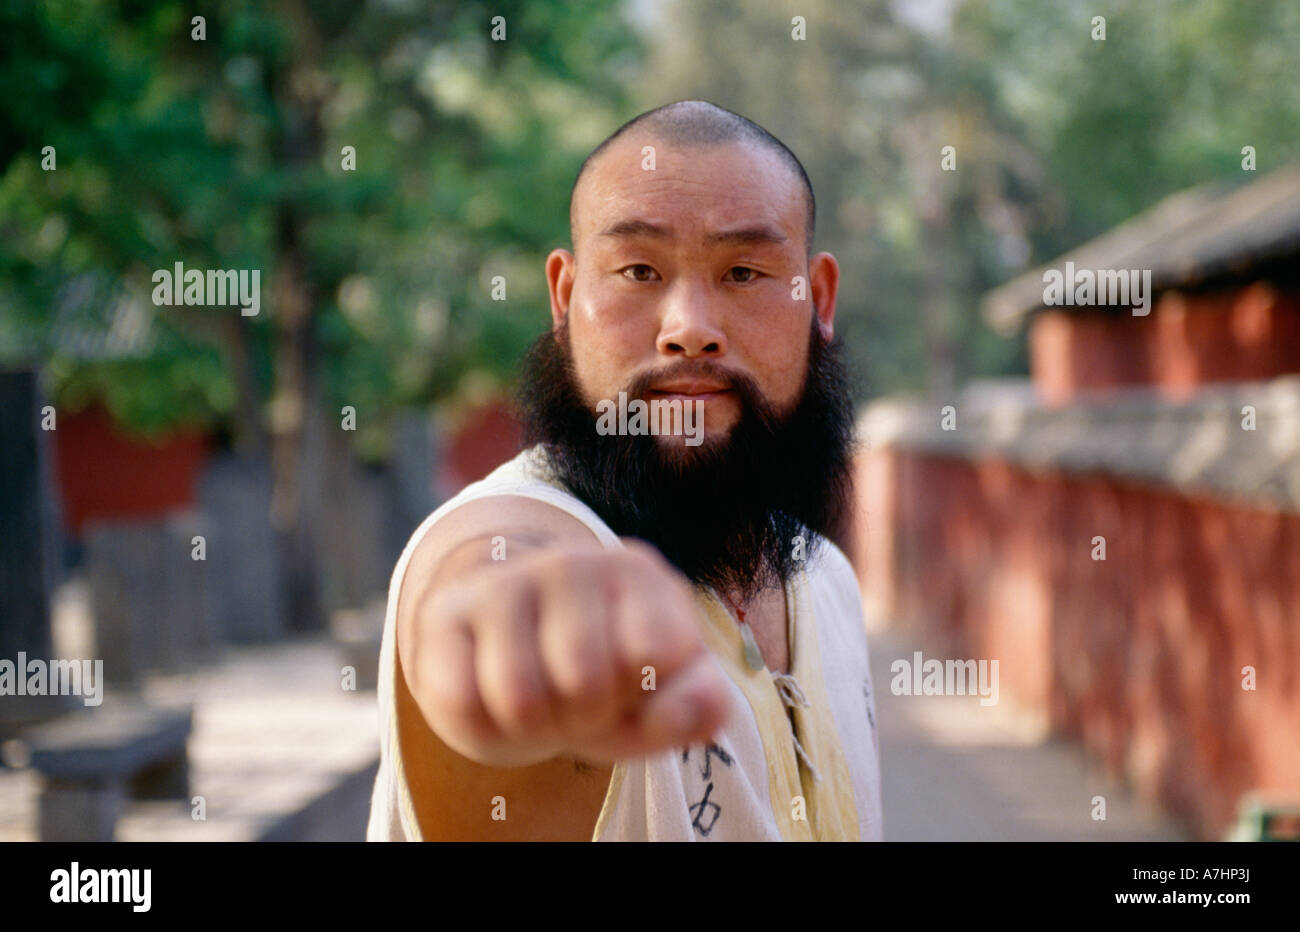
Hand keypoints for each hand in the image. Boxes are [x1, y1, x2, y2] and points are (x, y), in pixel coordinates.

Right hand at [406, 538, 730, 767]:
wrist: (512, 652)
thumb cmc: (603, 677)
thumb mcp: (658, 697)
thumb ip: (695, 705)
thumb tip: (707, 710)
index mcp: (638, 573)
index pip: (658, 652)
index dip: (648, 695)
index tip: (637, 682)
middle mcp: (571, 562)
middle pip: (586, 683)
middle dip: (585, 717)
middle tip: (579, 701)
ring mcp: (504, 583)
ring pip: (520, 699)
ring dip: (533, 728)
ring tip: (540, 703)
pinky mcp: (446, 615)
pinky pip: (462, 701)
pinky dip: (483, 727)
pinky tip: (493, 701)